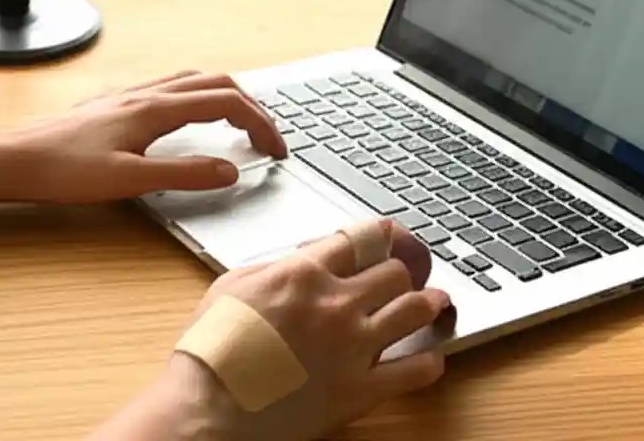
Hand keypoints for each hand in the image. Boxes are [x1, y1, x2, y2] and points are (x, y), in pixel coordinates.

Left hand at [9, 70, 286, 203]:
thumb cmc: (64, 172)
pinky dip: (200, 98)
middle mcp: (147, 93)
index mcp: (157, 109)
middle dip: (252, 107)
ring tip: (241, 124)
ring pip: (195, 80)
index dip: (261, 124)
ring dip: (228, 97)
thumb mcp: (130, 180)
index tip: (276, 150)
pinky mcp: (117, 103)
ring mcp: (131, 95)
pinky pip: (172, 87)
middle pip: (218, 83)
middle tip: (267, 138)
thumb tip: (230, 170)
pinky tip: (191, 121)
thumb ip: (185, 174)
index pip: (228, 103)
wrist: (13, 160)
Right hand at [92, 220, 451, 440]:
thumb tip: (301, 261)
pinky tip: (430, 358)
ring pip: (415, 309)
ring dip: (430, 303)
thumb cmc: (209, 354)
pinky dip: (429, 362)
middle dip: (400, 273)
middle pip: (394, 272)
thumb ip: (274, 269)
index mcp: (304, 274)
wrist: (207, 410)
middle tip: (403, 279)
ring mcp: (354, 346)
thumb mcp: (231, 288)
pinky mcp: (361, 389)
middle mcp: (337, 304)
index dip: (380, 234)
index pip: (359, 238)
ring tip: (436, 302)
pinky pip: (416, 370)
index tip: (388, 235)